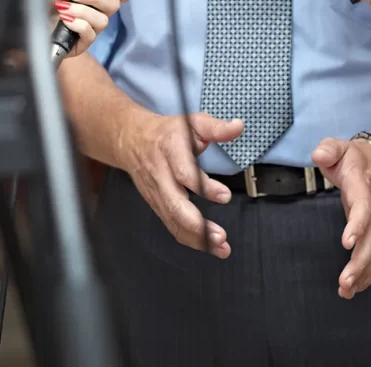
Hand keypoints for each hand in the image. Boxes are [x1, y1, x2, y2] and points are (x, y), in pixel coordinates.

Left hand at [49, 0, 129, 56]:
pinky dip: (77, 23)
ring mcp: (91, 28)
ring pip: (103, 20)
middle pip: (114, 5)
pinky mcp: (83, 43)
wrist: (26, 16)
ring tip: (62, 7)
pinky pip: (90, 33)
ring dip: (81, 11)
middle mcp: (97, 12)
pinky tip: (64, 20)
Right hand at [122, 112, 243, 258]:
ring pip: (173, 221)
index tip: (225, 195)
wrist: (132, 140)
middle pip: (175, 205)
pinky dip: (190, 239)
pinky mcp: (157, 205)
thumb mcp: (192, 122)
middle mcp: (161, 175)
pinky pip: (171, 225)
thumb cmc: (168, 132)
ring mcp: (156, 193)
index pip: (184, 173)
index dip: (203, 186)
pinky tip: (208, 246)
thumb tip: (238, 127)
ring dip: (197, 238)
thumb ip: (216, 127)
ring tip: (221, 248)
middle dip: (198, 226)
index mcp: (170, 151)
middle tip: (221, 237)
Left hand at [312, 137, 370, 298]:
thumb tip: (319, 155)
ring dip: (362, 273)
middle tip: (345, 281)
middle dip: (360, 262)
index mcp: (362, 188)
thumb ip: (328, 149)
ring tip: (346, 290)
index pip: (363, 209)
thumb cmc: (354, 158)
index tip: (347, 243)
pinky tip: (355, 288)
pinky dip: (368, 274)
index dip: (357, 226)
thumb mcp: (339, 146)